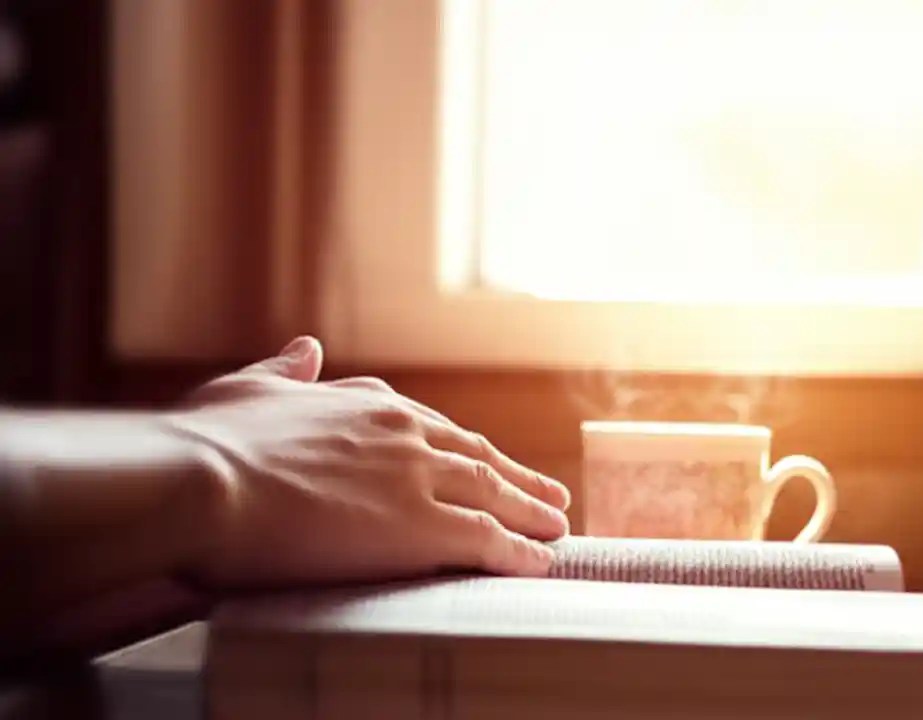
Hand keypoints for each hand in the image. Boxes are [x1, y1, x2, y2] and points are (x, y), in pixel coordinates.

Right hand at [167, 336, 569, 588]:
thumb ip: (286, 372)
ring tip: (556, 527)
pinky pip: (485, 540)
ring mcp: (416, 478)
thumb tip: (307, 348)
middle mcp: (404, 433)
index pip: (432, 425)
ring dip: (531, 512)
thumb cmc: (210, 441)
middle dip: (517, 476)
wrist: (202, 482)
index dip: (463, 446)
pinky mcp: (419, 528)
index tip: (485, 458)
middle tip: (549, 495)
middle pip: (477, 456)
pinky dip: (518, 551)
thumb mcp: (249, 390)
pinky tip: (538, 562)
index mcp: (367, 403)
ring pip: (493, 494)